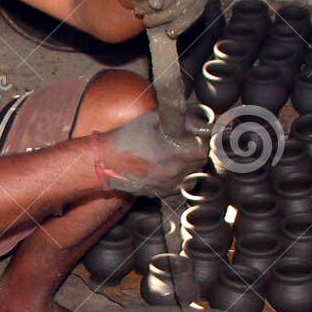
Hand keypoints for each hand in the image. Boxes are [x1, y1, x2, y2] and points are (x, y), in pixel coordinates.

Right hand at [93, 109, 207, 195]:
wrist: (106, 160)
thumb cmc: (128, 136)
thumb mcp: (156, 119)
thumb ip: (182, 120)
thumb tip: (200, 122)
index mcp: (179, 153)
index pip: (205, 147)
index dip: (203, 139)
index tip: (199, 134)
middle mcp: (177, 172)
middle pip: (200, 162)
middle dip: (197, 151)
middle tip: (188, 142)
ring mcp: (169, 185)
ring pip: (191, 175)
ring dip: (189, 165)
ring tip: (178, 155)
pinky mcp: (160, 192)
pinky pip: (178, 185)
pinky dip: (178, 176)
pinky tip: (167, 167)